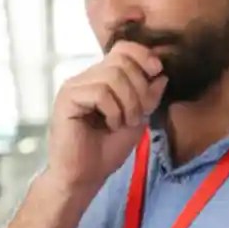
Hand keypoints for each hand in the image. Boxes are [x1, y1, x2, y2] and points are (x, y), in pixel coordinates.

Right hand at [46, 42, 168, 192]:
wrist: (84, 178)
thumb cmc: (105, 152)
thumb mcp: (137, 120)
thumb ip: (148, 97)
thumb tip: (161, 74)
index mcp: (100, 79)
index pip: (123, 49)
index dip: (143, 55)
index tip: (157, 71)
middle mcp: (85, 78)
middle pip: (121, 60)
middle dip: (139, 87)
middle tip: (137, 115)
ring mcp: (74, 87)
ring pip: (113, 75)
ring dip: (128, 102)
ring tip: (123, 123)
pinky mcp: (67, 99)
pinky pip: (100, 92)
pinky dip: (113, 111)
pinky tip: (110, 125)